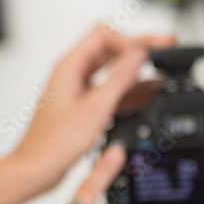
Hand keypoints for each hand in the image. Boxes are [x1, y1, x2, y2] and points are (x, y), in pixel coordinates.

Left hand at [10, 23, 174, 195]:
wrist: (36, 169)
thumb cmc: (52, 143)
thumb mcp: (94, 108)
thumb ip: (119, 79)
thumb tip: (139, 54)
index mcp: (69, 67)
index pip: (103, 33)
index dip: (128, 40)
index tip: (146, 56)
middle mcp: (72, 74)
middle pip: (111, 49)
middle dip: (140, 48)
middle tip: (167, 47)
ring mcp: (77, 90)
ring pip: (112, 71)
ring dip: (137, 72)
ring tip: (164, 74)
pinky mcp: (82, 106)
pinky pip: (110, 91)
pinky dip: (129, 92)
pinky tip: (149, 95)